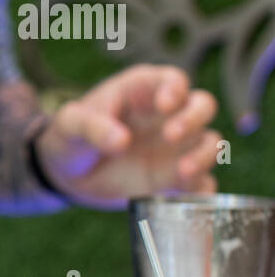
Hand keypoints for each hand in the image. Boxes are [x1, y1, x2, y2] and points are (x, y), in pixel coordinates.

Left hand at [34, 64, 221, 208]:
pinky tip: (190, 196)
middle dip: (193, 119)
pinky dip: (201, 189)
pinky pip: (200, 182)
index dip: (175, 89)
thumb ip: (93, 128)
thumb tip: (121, 142)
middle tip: (170, 136)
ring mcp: (175, 147)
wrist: (66, 175)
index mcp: (142, 91)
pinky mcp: (174, 178)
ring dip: (204, 155)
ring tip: (183, 171)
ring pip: (209, 143)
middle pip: (202, 106)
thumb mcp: (70, 125)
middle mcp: (167, 116)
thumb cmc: (70, 138)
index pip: (173, 80)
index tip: (164, 105)